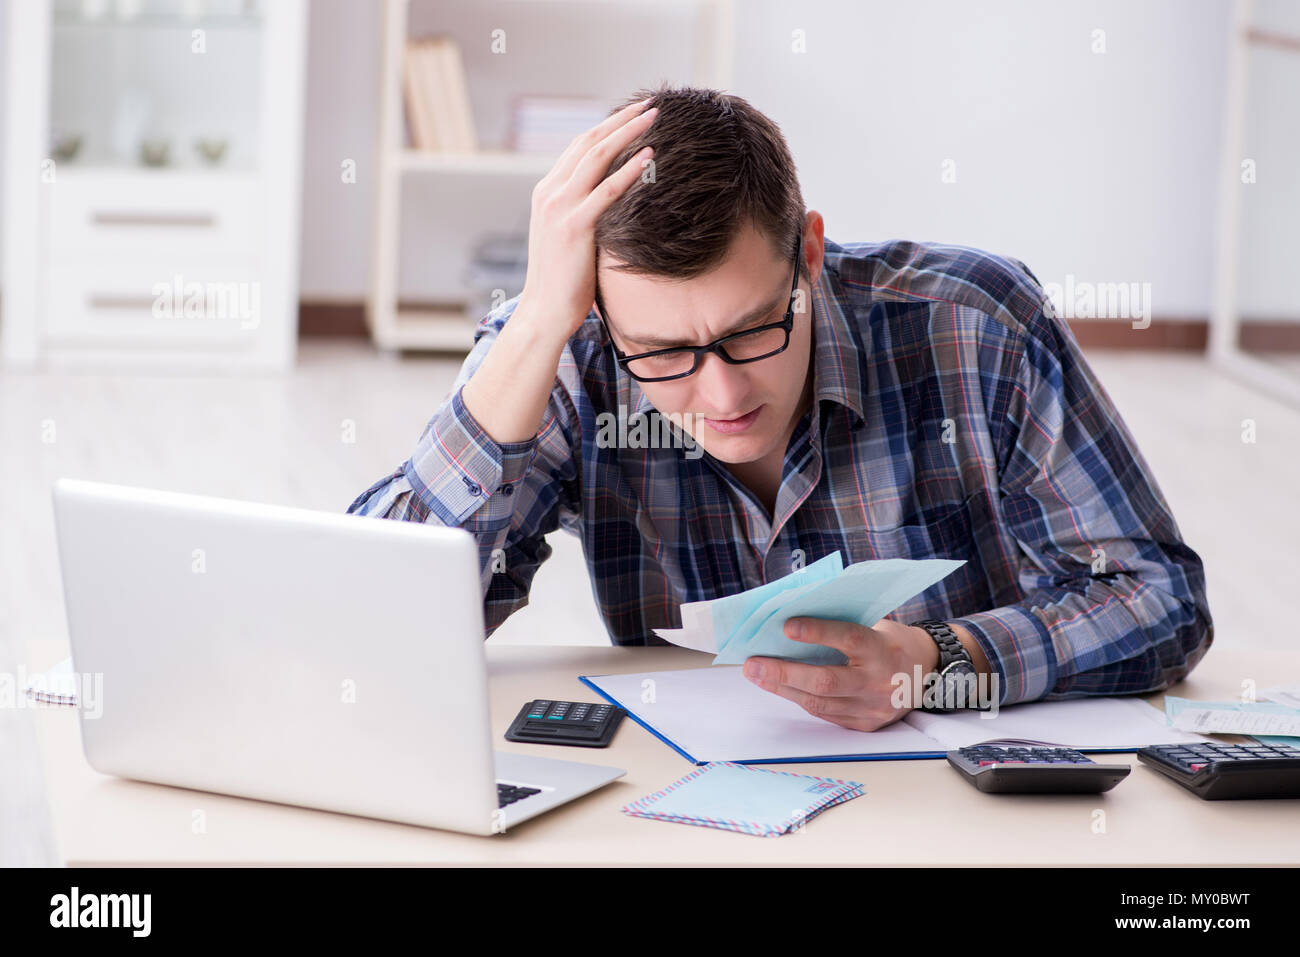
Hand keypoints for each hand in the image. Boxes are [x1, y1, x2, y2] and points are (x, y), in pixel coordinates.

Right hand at [518, 97, 658, 343]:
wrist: (544, 311)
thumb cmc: (563, 280)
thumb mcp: (569, 236)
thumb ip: (584, 212)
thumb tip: (613, 201)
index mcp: (546, 192)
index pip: (578, 147)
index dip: (607, 126)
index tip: (633, 114)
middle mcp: (549, 193)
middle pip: (588, 142)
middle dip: (620, 120)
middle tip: (650, 104)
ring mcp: (559, 208)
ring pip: (596, 157)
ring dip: (628, 134)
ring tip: (654, 118)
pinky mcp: (573, 227)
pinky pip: (605, 192)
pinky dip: (628, 171)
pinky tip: (649, 156)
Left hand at [741, 617, 940, 731]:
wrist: (926, 674)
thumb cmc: (890, 642)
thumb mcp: (875, 626)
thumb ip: (841, 625)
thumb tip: (792, 624)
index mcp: (883, 650)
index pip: (849, 639)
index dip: (817, 632)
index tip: (786, 626)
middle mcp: (879, 682)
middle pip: (827, 681)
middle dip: (784, 673)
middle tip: (753, 664)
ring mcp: (873, 708)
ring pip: (819, 702)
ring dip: (782, 688)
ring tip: (756, 675)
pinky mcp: (865, 725)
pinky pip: (825, 713)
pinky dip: (799, 698)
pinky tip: (779, 687)